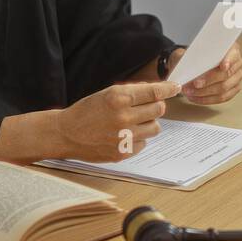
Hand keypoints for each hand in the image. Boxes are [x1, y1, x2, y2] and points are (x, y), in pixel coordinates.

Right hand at [52, 80, 180, 160]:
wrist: (66, 134)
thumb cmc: (87, 111)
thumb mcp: (107, 94)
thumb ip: (132, 93)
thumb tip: (158, 92)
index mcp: (118, 98)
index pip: (154, 92)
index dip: (168, 89)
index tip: (175, 87)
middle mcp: (123, 117)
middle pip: (159, 109)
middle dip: (155, 106)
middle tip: (146, 107)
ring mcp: (124, 137)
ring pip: (155, 128)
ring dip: (148, 123)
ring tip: (132, 122)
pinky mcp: (123, 153)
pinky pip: (144, 143)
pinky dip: (138, 138)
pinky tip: (123, 135)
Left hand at [170, 43, 241, 104]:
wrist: (192, 65)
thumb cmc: (192, 58)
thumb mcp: (186, 53)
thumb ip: (186, 56)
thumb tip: (186, 66)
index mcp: (230, 48)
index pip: (233, 54)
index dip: (228, 60)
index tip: (222, 66)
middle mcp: (237, 62)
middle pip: (227, 74)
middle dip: (209, 80)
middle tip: (195, 84)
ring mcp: (237, 77)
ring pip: (224, 88)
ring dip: (205, 92)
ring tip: (190, 92)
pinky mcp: (233, 89)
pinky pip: (223, 98)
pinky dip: (208, 99)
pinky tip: (196, 97)